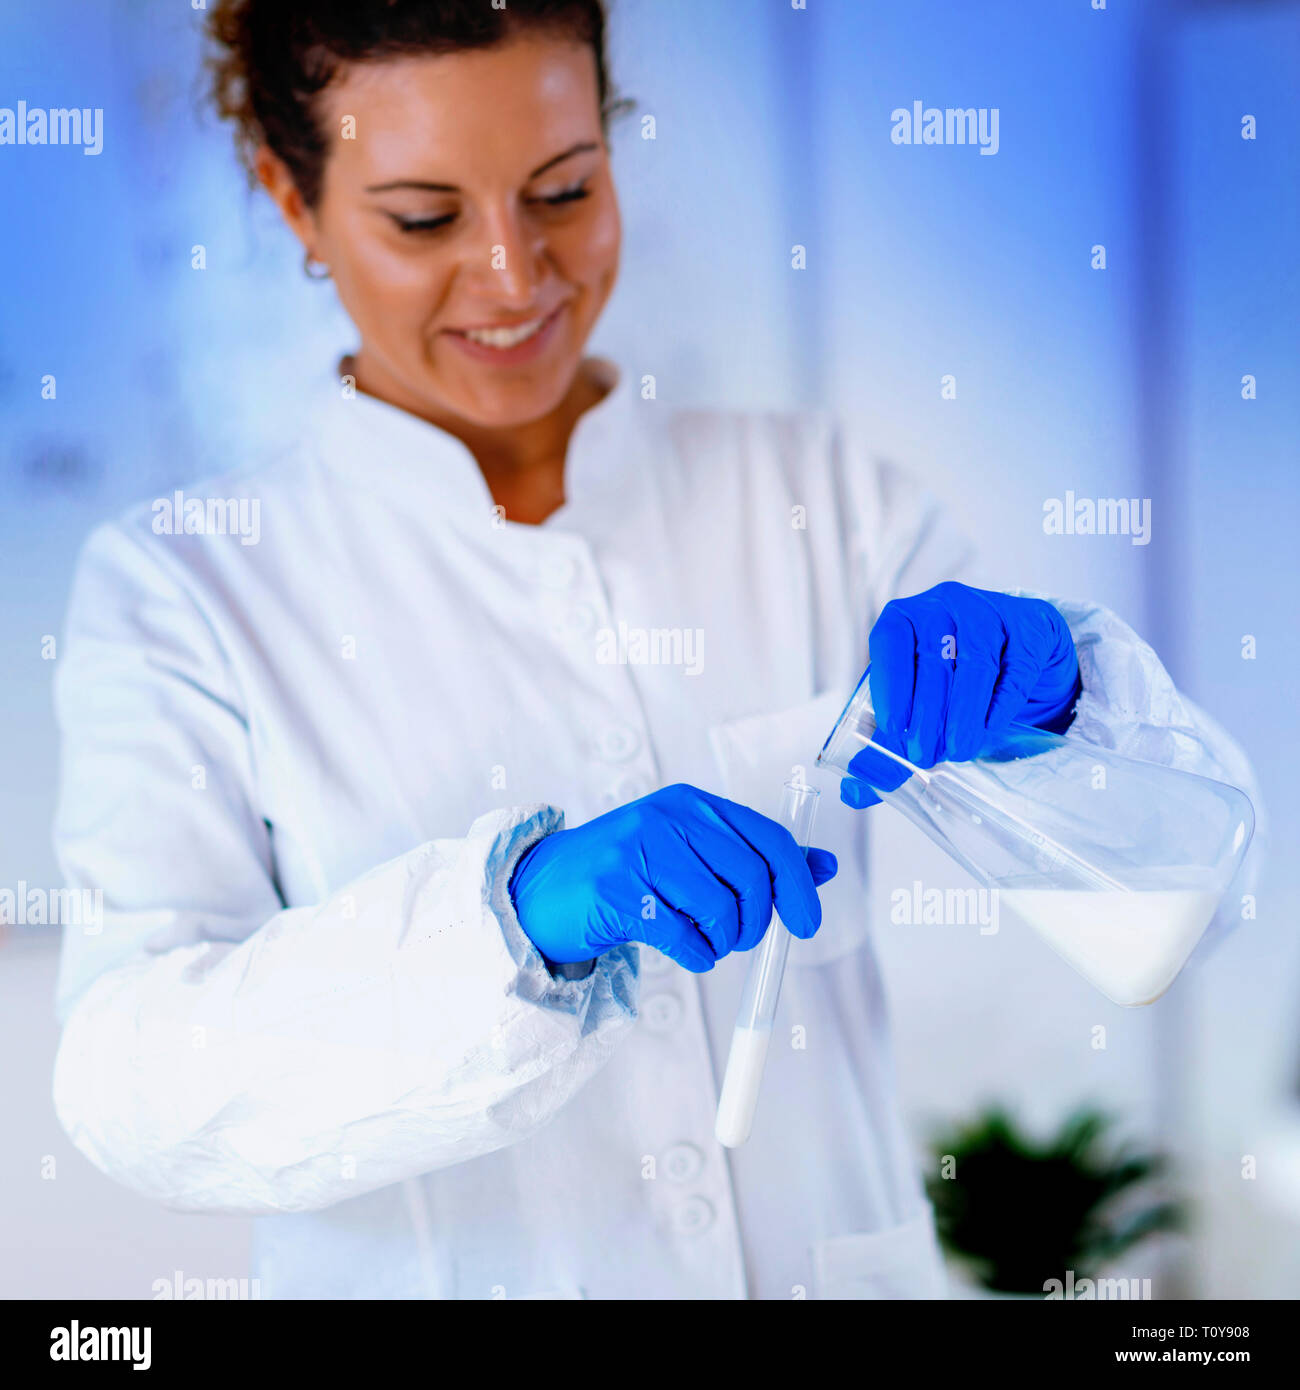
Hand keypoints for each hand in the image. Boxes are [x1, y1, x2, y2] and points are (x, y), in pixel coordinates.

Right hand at [509, 783, 837, 972]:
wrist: (546, 888)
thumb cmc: (630, 872)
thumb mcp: (693, 851)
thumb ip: (755, 856)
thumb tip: (825, 865)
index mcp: (692, 804)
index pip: (769, 840)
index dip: (798, 886)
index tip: (805, 923)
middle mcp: (667, 818)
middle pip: (751, 878)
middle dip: (757, 922)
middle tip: (743, 940)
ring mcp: (638, 851)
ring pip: (719, 910)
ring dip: (724, 941)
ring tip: (707, 942)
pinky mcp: (616, 891)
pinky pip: (683, 936)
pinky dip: (696, 955)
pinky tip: (687, 950)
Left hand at [842, 582, 1080, 807]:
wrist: (1020, 658)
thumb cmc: (955, 682)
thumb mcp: (917, 708)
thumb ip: (886, 748)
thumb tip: (854, 791)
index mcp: (905, 617)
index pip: (890, 642)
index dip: (890, 684)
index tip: (892, 728)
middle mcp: (944, 604)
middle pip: (934, 659)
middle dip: (927, 713)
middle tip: (923, 756)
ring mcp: (990, 610)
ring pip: (975, 661)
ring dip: (963, 711)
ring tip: (958, 750)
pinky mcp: (1030, 627)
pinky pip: (1015, 667)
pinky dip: (1001, 703)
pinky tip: (989, 729)